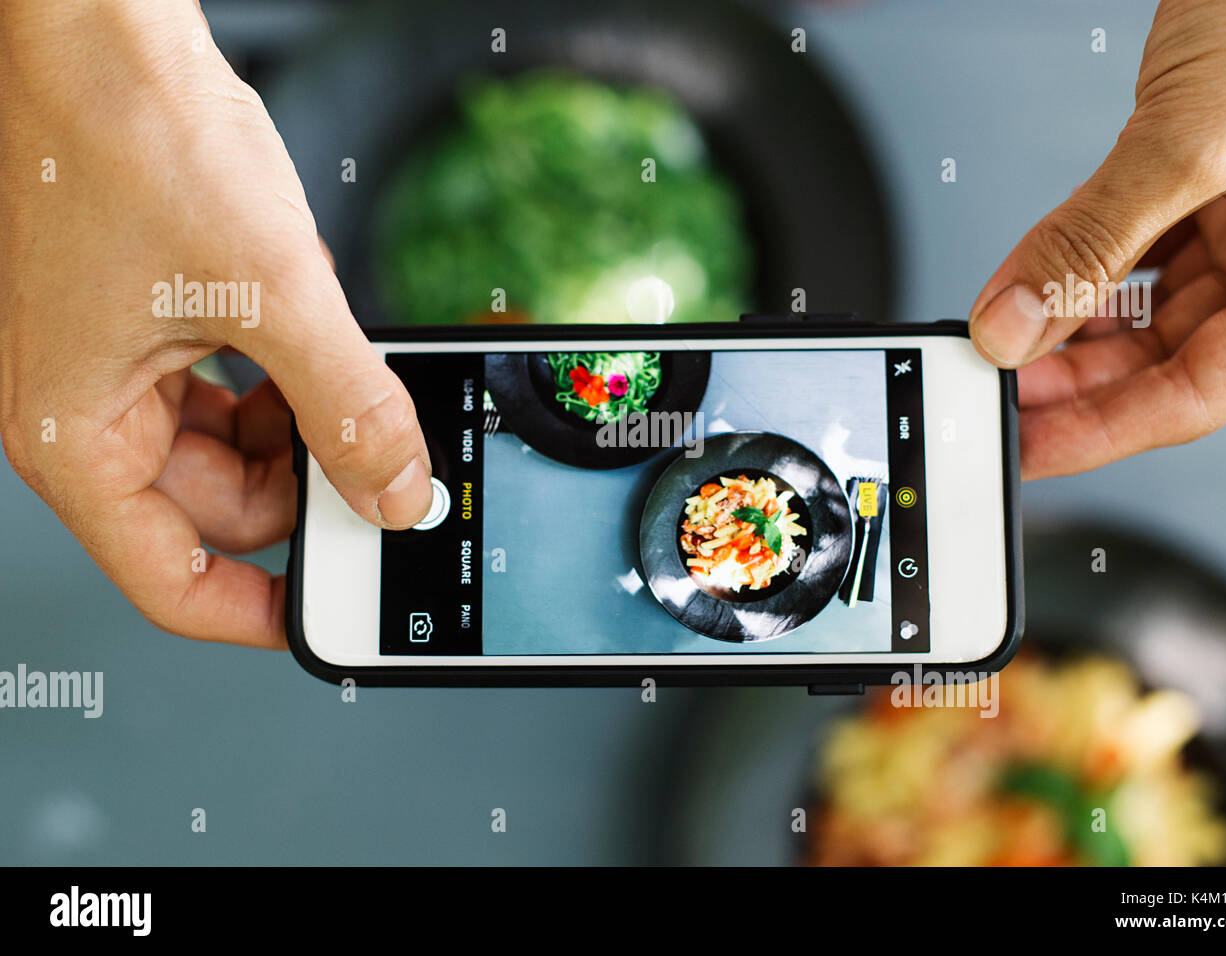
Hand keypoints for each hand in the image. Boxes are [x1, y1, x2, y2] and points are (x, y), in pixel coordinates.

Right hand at [0, 1, 432, 646]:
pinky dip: (288, 382)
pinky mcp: (154, 326)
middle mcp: (87, 411)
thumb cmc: (133, 138)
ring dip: (302, 434)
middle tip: (376, 467)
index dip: (260, 610)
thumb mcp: (273, 294)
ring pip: (235, 453)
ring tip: (343, 379)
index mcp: (74, 434)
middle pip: (217, 513)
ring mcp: (119, 368)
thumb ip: (349, 407)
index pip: (171, 579)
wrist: (100, 29)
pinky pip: (237, 391)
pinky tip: (317, 342)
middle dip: (303, 495)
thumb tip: (397, 492)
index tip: (334, 611)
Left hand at [969, 0, 1225, 479]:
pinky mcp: (1204, 189)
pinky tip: (1027, 290)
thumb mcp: (1194, 141)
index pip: (1197, 394)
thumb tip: (1015, 324)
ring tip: (997, 349)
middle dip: (1069, 383)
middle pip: (1160, 362)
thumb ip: (1096, 240)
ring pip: (1138, 312)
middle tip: (993, 398)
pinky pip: (1127, 252)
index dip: (1101, 431)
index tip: (1026, 449)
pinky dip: (1074, 270)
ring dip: (1062, 330)